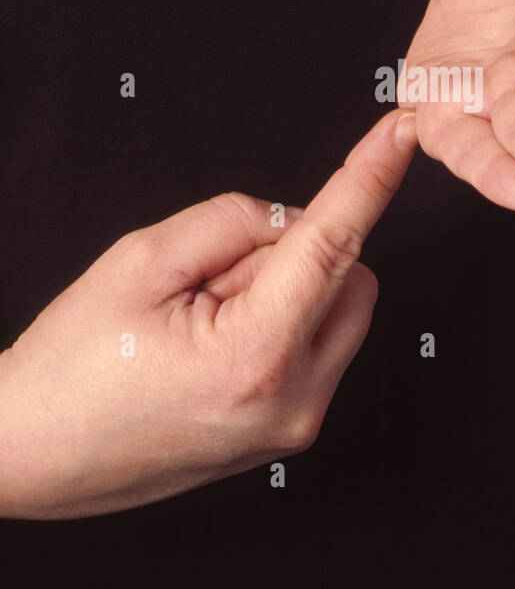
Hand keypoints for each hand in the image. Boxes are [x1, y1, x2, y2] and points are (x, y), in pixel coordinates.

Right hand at [0, 111, 417, 519]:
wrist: (33, 454)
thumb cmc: (71, 367)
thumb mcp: (140, 261)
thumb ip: (232, 221)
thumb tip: (293, 220)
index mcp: (256, 356)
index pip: (335, 244)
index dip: (371, 178)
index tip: (404, 134)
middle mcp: (293, 400)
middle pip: (351, 277)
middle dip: (296, 253)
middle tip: (209, 278)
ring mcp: (295, 424)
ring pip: (341, 311)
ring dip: (292, 290)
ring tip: (205, 319)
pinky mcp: (290, 432)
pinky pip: (319, 346)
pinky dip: (284, 322)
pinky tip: (216, 344)